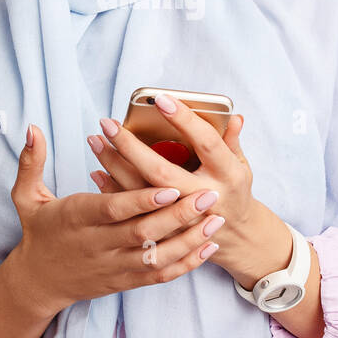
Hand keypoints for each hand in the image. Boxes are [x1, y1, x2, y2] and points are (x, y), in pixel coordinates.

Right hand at [7, 123, 227, 317]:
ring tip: (217, 220)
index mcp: (78, 219)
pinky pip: (160, 275)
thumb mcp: (26, 197)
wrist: (39, 281)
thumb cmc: (39, 231)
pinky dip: (186, 263)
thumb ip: (31, 162)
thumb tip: (32, 128)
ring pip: (158, 257)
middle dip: (179, 215)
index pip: (114, 209)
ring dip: (190, 240)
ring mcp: (115, 266)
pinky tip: (208, 246)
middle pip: (144, 233)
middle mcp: (99, 245)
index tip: (171, 186)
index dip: (143, 200)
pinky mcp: (126, 280)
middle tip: (209, 196)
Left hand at [92, 94, 257, 267]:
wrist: (236, 237)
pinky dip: (112, 191)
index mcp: (227, 176)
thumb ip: (232, 142)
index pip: (206, 143)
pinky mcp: (165, 232)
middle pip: (161, 171)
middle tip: (109, 123)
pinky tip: (96, 172)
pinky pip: (133, 212)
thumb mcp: (242, 166)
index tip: (161, 100)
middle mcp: (203, 198)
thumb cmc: (234, 192)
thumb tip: (234, 117)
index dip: (184, 120)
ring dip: (114, 165)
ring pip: (140, 193)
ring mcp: (182, 219)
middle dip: (131, 146)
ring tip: (96, 140)